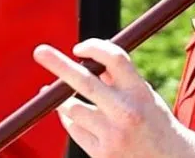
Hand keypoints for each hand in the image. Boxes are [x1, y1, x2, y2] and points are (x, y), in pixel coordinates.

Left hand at [33, 39, 194, 157]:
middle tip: (40, 52)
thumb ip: (118, 79)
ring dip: (62, 100)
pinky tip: (74, 118)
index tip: (78, 48)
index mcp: (140, 92)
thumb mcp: (144, 95)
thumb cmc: (154, 122)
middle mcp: (126, 112)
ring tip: (59, 95)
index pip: (115, 58)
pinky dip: (71, 120)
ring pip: (72, 109)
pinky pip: (75, 130)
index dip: (94, 47)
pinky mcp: (102, 154)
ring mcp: (112, 135)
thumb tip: (87, 58)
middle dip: (59, 65)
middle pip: (85, 81)